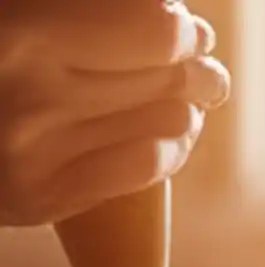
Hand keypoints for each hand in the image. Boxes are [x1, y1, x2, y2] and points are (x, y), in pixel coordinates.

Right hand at [0, 0, 229, 225]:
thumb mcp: (25, 15)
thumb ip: (85, 12)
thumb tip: (169, 9)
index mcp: (19, 31)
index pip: (159, 29)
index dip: (182, 27)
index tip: (183, 27)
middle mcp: (26, 96)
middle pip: (173, 75)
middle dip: (196, 66)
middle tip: (196, 63)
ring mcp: (31, 154)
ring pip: (172, 120)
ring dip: (186, 107)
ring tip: (177, 98)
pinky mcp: (38, 200)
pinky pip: (149, 165)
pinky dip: (171, 146)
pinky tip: (165, 133)